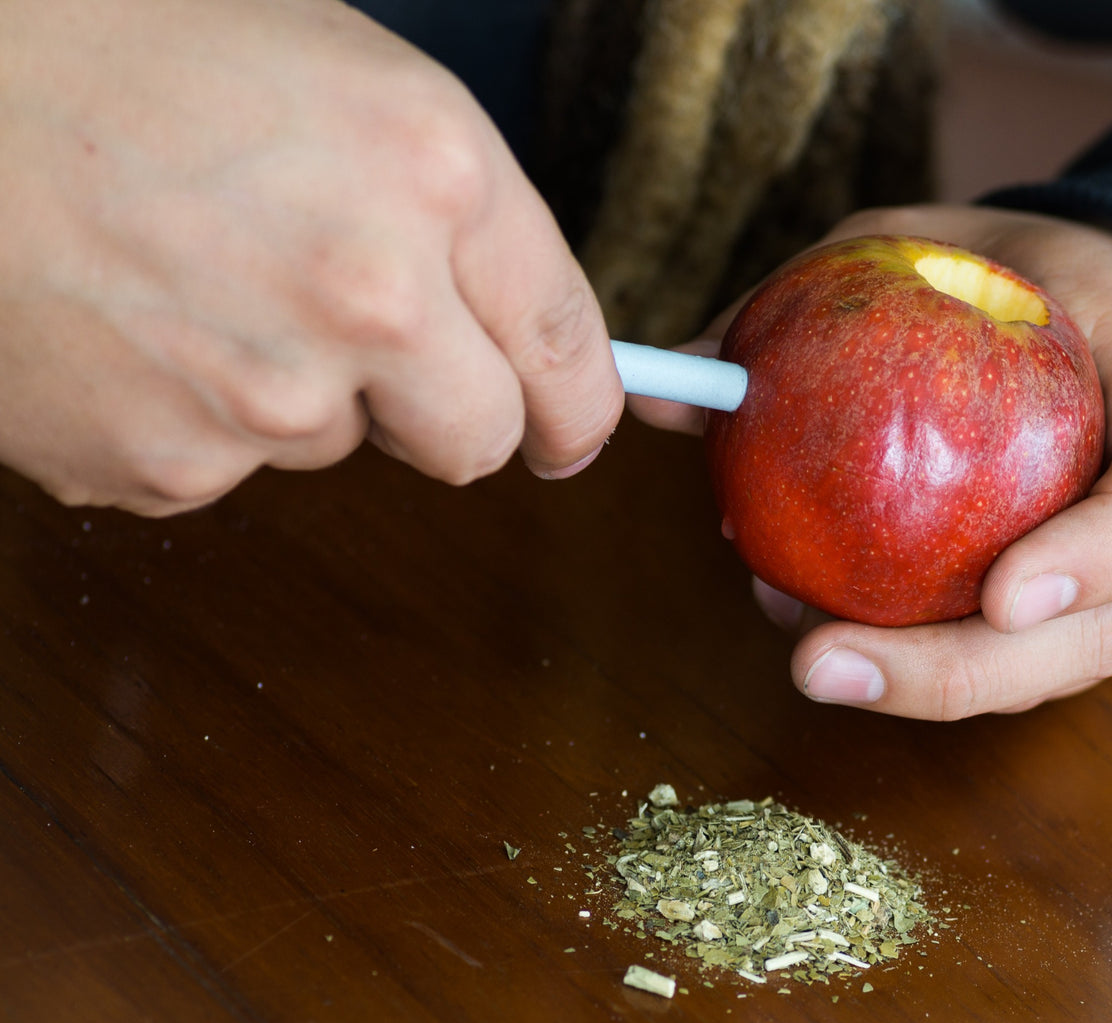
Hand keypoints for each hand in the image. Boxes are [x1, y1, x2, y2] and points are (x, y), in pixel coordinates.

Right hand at [0, 0, 621, 515]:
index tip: (569, 428)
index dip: (576, 404)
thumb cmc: (113, 42)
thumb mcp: (335, 76)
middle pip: (476, 441)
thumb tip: (517, 336)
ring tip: (193, 283)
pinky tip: (132, 329)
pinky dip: (191, 419)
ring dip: (295, 392)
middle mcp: (371, 296)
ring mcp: (265, 396)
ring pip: (336, 447)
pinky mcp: (166, 466)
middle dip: (442, 411)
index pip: (564, 348)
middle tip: (367, 347)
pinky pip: (225, 470)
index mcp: (432, 174)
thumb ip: (450, 212)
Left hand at [633, 205, 1111, 717]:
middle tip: (821, 663)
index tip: (1004, 595)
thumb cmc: (1007, 271)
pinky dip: (904, 654)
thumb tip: (671, 386)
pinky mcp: (1053, 601)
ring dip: (916, 684)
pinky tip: (807, 619)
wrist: (1088, 312)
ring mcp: (1111, 571)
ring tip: (800, 652)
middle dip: (962, 672)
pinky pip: (989, 649)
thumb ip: (815, 294)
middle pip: (1098, 630)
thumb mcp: (921, 243)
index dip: (1110, 546)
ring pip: (1040, 671)